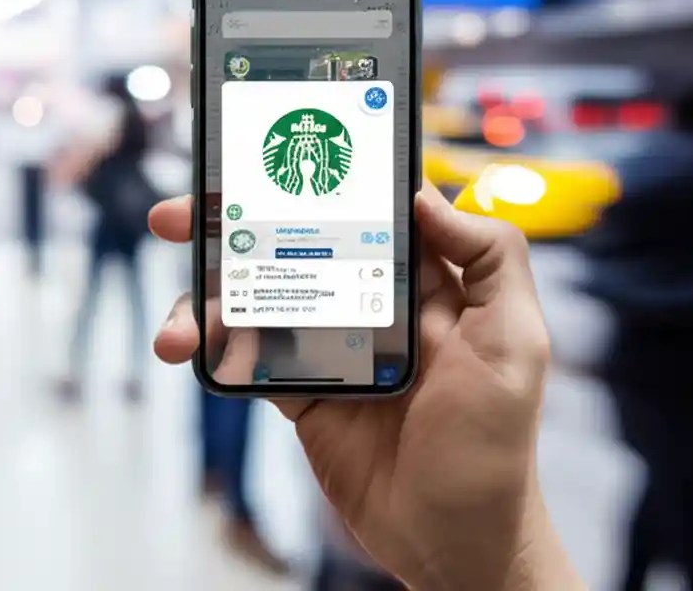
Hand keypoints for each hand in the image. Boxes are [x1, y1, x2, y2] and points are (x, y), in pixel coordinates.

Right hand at [149, 188, 584, 590]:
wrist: (453, 539)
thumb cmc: (497, 443)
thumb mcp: (517, 341)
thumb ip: (491, 257)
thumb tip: (427, 193)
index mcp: (423, 280)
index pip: (363, 209)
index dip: (316, 177)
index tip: (266, 153)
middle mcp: (369, 301)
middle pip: (291, 243)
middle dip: (230, 224)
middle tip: (177, 216)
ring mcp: (328, 345)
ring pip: (255, 296)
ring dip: (203, 297)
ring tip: (175, 323)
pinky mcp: (298, 390)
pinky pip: (244, 356)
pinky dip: (207, 348)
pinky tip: (184, 349)